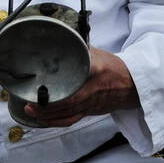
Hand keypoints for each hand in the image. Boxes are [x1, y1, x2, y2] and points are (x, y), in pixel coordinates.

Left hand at [23, 48, 139, 127]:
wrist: (133, 86)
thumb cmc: (115, 68)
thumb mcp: (99, 54)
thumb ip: (81, 50)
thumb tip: (60, 40)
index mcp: (97, 71)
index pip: (80, 75)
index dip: (62, 83)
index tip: (44, 83)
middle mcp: (93, 90)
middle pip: (69, 101)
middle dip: (48, 105)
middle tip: (30, 101)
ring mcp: (91, 104)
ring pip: (68, 114)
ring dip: (48, 115)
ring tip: (31, 110)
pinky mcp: (89, 112)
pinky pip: (71, 120)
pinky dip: (55, 121)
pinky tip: (43, 119)